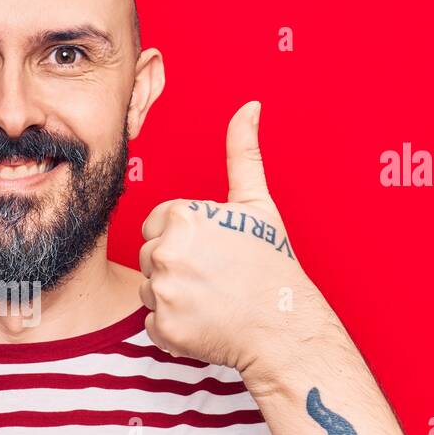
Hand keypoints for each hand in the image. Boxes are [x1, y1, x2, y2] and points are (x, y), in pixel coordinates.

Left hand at [139, 101, 329, 378]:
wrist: (284, 326)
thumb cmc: (272, 265)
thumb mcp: (257, 205)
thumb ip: (243, 154)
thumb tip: (250, 107)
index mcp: (183, 216)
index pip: (156, 225)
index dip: (185, 239)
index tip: (214, 252)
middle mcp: (167, 251)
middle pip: (150, 256)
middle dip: (176, 267)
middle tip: (215, 278)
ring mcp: (163, 291)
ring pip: (149, 288)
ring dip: (173, 296)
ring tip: (211, 300)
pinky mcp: (163, 327)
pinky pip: (152, 322)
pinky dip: (173, 326)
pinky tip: (204, 321)